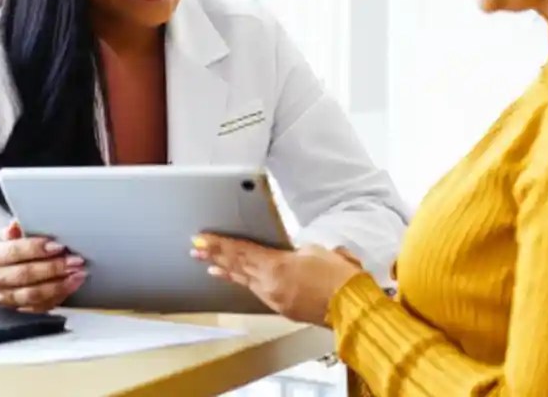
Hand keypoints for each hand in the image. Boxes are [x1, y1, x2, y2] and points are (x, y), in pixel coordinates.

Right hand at [0, 221, 86, 311]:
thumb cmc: (7, 251)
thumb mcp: (7, 236)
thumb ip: (14, 231)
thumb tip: (15, 225)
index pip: (15, 252)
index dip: (37, 249)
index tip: (59, 246)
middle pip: (25, 275)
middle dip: (53, 267)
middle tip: (75, 261)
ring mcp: (7, 297)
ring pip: (33, 294)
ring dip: (58, 285)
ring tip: (78, 275)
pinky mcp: (19, 310)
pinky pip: (40, 307)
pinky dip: (58, 297)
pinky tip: (72, 286)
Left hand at [191, 235, 363, 324]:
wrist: (352, 305)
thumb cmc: (339, 277)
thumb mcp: (315, 251)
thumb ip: (294, 251)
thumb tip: (288, 254)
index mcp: (276, 266)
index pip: (241, 251)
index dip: (219, 244)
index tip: (201, 239)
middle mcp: (270, 284)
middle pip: (236, 266)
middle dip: (215, 256)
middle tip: (195, 248)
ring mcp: (274, 298)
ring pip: (244, 280)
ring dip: (225, 271)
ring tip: (208, 265)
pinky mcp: (282, 308)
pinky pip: (256, 292)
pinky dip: (243, 284)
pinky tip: (236, 282)